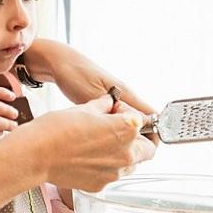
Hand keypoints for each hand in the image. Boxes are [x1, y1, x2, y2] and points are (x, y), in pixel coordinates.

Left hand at [23, 40, 158, 145]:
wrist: (59, 64)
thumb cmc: (75, 76)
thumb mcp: (94, 97)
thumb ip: (115, 111)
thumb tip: (136, 125)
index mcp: (128, 93)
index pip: (153, 115)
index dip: (153, 133)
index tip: (144, 148)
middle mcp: (125, 96)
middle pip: (142, 121)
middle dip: (137, 137)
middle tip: (123, 149)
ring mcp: (116, 99)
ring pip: (128, 121)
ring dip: (124, 133)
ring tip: (110, 143)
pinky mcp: (105, 102)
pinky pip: (115, 119)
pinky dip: (112, 128)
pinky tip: (101, 135)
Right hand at [24, 94, 155, 191]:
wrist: (35, 155)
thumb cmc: (55, 130)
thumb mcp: (83, 109)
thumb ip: (102, 106)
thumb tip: (108, 104)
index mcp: (126, 130)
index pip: (143, 124)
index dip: (128, 116)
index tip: (115, 114)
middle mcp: (126, 154)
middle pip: (145, 150)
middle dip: (134, 141)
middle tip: (114, 133)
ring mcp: (114, 173)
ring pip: (129, 165)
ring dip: (120, 155)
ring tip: (96, 146)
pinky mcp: (100, 185)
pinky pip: (109, 175)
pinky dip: (103, 168)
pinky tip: (84, 158)